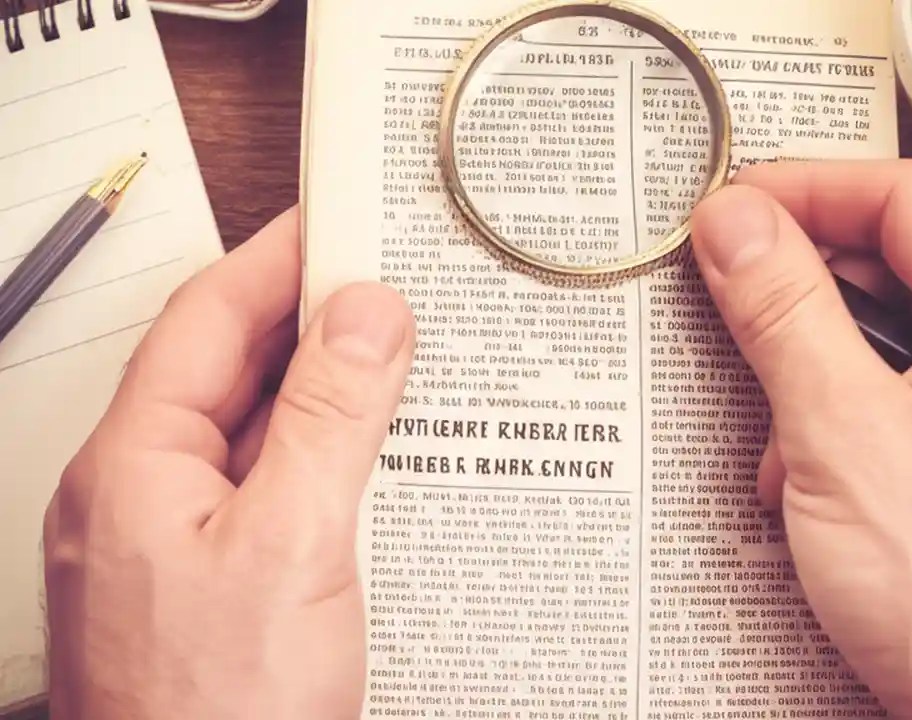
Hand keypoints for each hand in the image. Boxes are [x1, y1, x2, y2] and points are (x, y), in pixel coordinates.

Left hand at [42, 207, 414, 718]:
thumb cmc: (216, 716)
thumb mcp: (292, 548)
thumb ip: (328, 422)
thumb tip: (367, 316)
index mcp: (134, 465)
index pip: (208, 319)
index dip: (278, 258)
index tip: (345, 220)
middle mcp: (144, 496)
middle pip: (230, 371)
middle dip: (314, 322)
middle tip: (397, 283)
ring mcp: (177, 544)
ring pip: (258, 435)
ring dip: (329, 395)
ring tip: (409, 363)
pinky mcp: (217, 586)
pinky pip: (274, 492)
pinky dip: (329, 463)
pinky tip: (386, 464)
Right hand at [689, 161, 911, 719]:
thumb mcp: (842, 442)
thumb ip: (785, 315)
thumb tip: (738, 224)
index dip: (810, 190)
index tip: (734, 209)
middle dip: (814, 290)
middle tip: (739, 295)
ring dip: (830, 369)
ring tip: (782, 431)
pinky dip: (862, 420)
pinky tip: (818, 480)